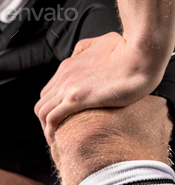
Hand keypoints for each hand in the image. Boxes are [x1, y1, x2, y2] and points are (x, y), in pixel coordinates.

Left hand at [34, 32, 164, 143]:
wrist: (142, 55)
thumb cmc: (130, 50)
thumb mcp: (104, 41)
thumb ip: (88, 47)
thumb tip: (80, 53)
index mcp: (69, 65)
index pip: (49, 91)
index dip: (52, 108)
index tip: (61, 121)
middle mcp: (64, 76)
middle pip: (42, 103)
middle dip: (46, 122)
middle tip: (59, 135)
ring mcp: (68, 86)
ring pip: (42, 112)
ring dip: (47, 129)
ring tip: (58, 142)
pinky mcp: (77, 98)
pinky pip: (52, 118)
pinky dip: (51, 131)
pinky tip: (58, 141)